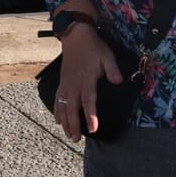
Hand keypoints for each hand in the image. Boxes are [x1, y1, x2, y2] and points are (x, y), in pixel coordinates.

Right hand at [49, 1, 121, 141]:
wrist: (76, 37)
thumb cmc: (94, 48)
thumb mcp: (107, 56)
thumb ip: (112, 70)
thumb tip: (118, 81)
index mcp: (86, 80)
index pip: (88, 101)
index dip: (90, 116)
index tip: (92, 129)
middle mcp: (74, 84)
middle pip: (72, 108)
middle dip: (73, 125)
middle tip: (76, 139)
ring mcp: (66, 84)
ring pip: (63, 106)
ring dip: (65, 122)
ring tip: (68, 135)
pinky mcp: (62, 83)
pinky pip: (57, 100)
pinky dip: (57, 111)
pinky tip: (58, 120)